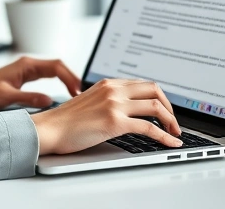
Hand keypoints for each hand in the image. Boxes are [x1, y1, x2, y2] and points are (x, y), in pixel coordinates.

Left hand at [0, 56, 80, 112]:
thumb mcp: (6, 97)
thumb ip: (28, 98)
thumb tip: (50, 101)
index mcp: (26, 65)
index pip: (56, 66)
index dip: (70, 77)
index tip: (78, 90)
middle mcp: (28, 64)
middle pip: (58, 66)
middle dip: (72, 78)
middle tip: (83, 93)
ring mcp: (27, 70)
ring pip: (53, 71)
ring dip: (66, 80)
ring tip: (77, 94)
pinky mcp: (25, 77)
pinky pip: (47, 76)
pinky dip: (58, 82)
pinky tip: (63, 93)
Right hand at [29, 78, 182, 154]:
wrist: (49, 129)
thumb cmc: (65, 121)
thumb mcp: (90, 102)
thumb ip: (108, 100)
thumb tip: (126, 111)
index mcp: (108, 83)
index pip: (143, 84)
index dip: (159, 97)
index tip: (164, 110)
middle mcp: (113, 89)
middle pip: (154, 90)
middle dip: (169, 107)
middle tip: (173, 122)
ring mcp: (115, 104)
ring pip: (156, 107)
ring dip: (171, 121)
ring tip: (175, 133)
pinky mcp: (114, 121)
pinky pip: (149, 128)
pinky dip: (165, 136)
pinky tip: (170, 142)